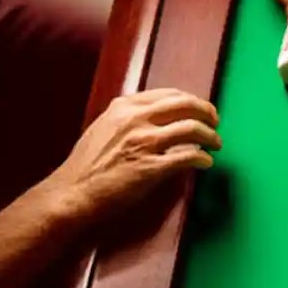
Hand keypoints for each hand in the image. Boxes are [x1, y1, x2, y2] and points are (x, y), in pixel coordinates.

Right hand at [45, 89, 220, 222]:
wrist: (72, 194)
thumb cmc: (86, 166)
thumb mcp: (105, 128)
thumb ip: (129, 119)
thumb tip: (159, 118)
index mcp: (124, 107)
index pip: (169, 94)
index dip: (191, 100)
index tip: (201, 109)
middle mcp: (135, 119)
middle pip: (186, 105)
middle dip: (207, 113)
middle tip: (215, 123)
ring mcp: (144, 142)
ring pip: (193, 129)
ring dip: (211, 136)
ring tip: (215, 144)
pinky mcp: (152, 167)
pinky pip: (189, 156)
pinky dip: (203, 158)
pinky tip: (205, 163)